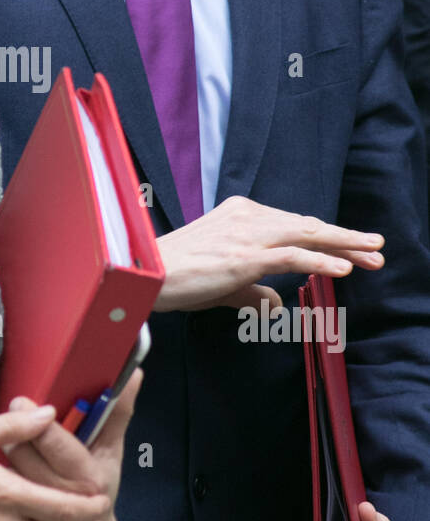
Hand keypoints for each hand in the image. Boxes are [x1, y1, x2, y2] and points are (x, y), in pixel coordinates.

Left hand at [0, 370, 142, 520]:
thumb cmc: (98, 483)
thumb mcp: (110, 449)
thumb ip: (117, 411)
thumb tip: (133, 374)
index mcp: (89, 478)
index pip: (57, 445)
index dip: (37, 422)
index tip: (20, 401)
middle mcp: (66, 501)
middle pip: (25, 458)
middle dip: (15, 434)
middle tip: (12, 418)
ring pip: (7, 478)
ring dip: (1, 457)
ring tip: (6, 443)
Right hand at [154, 196, 383, 312]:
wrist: (144, 274)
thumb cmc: (175, 278)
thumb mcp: (222, 284)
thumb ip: (253, 292)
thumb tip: (276, 305)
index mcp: (240, 215)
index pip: (292, 225)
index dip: (325, 237)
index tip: (351, 249)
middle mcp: (247, 217)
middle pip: (306, 226)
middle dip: (345, 238)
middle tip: (375, 248)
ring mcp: (247, 235)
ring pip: (307, 235)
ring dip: (345, 245)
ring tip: (372, 254)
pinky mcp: (246, 255)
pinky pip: (293, 256)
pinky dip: (322, 260)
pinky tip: (344, 268)